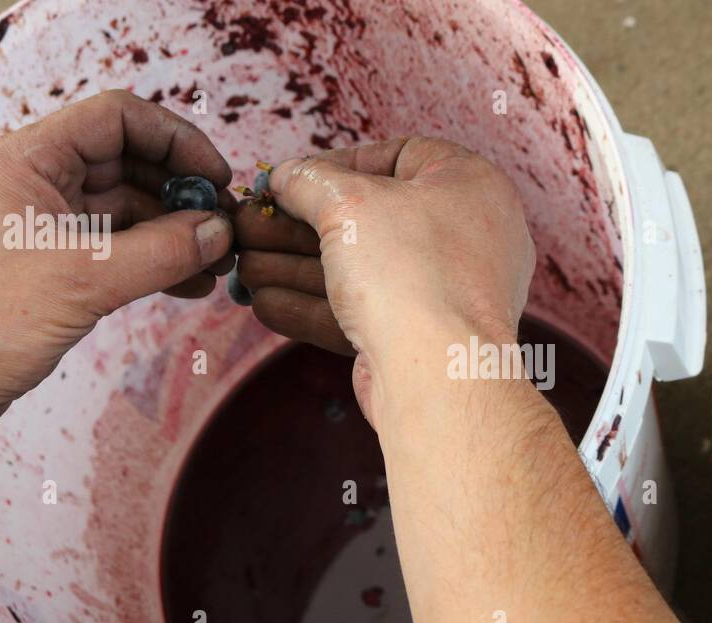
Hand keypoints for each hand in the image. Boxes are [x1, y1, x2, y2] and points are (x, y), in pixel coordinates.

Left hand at [0, 89, 235, 440]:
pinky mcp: (53, 264)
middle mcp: (36, 182)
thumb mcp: (86, 280)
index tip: (216, 176)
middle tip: (227, 226)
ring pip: (127, 210)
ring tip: (218, 262)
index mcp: (28, 159)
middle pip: (128, 163)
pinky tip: (191, 283)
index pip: (117, 119)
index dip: (175, 141)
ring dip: (175, 232)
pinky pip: (118, 248)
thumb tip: (220, 233)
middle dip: (182, 192)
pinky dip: (156, 260)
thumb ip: (163, 251)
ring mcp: (45, 224)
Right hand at [231, 137, 535, 427]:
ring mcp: (443, 293)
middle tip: (251, 225)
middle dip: (301, 224)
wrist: (438, 377)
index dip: (343, 163)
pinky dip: (313, 306)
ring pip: (360, 270)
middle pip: (370, 218)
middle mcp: (465, 238)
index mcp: (470, 186)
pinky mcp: (420, 339)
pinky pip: (362, 314)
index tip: (297, 176)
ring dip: (296, 267)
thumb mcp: (349, 202)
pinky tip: (265, 303)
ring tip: (242, 267)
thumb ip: (310, 180)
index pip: (402, 156)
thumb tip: (287, 176)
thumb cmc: (411, 274)